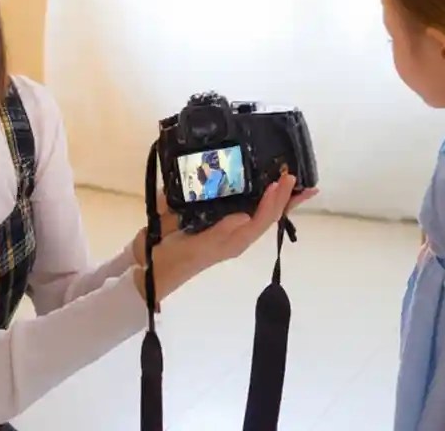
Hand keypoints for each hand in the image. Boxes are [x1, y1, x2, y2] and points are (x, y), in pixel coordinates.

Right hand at [133, 174, 318, 303]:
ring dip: (271, 194)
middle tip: (295, 175)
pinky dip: (248, 192)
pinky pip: (236, 204)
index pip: (264, 219)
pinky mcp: (210, 219)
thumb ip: (220, 231)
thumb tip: (246, 216)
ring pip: (256, 209)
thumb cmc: (175, 259)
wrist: (150, 268)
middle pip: (266, 213)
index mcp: (236, 240)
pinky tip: (250, 180)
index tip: (285, 180)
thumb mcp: (198, 246)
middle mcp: (235, 232)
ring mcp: (223, 226)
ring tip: (285, 178)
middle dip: (283, 196)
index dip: (276, 200)